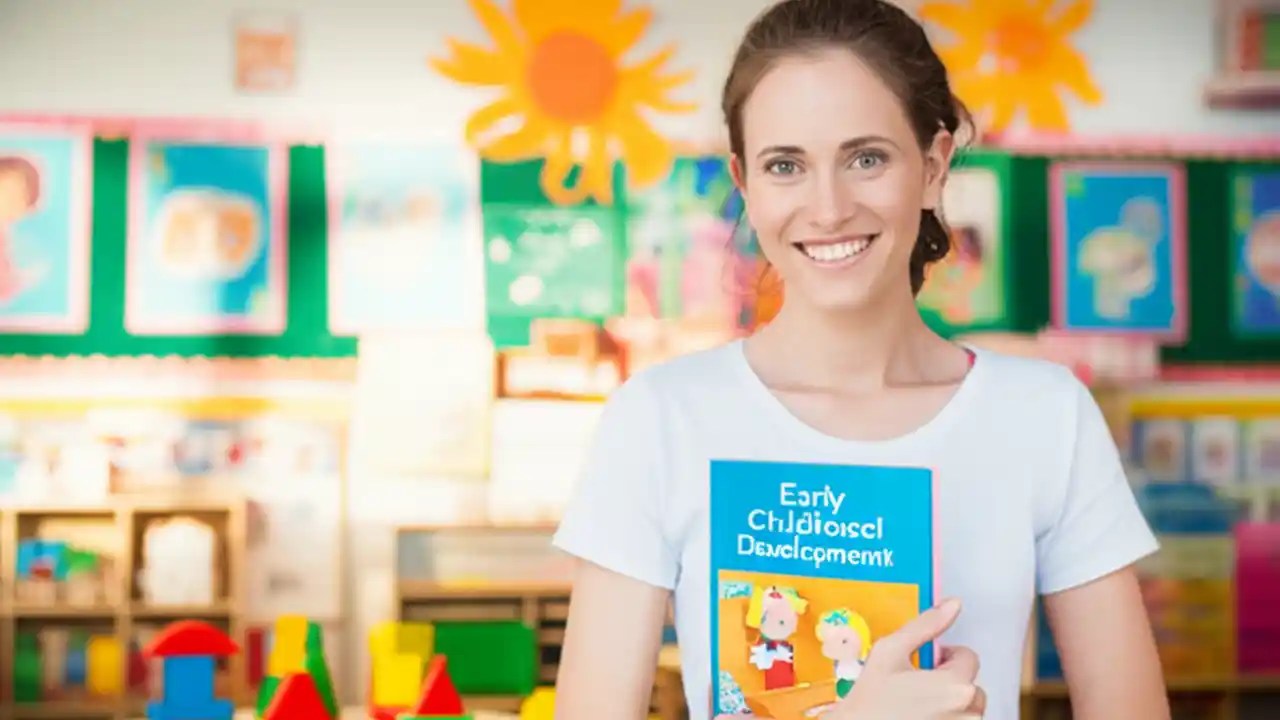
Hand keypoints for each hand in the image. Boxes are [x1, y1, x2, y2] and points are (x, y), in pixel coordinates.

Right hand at [824, 597, 984, 718]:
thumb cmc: (870, 700)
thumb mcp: (890, 652)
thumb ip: (925, 626)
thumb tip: (951, 605)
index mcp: (956, 685)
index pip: (968, 657)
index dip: (944, 656)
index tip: (925, 664)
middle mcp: (968, 712)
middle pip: (971, 684)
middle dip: (949, 681)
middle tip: (917, 686)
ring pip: (967, 708)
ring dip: (950, 704)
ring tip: (918, 706)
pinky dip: (946, 719)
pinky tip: (921, 718)